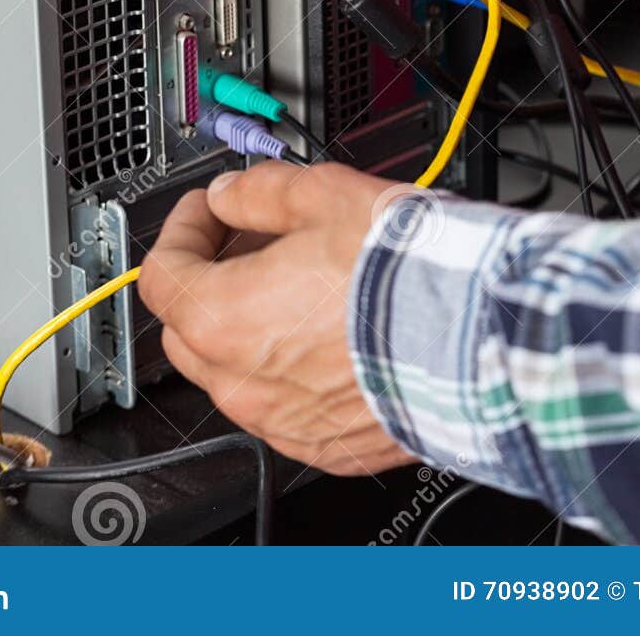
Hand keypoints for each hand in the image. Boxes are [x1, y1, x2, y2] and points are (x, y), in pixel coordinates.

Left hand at [138, 161, 415, 473]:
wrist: (476, 339)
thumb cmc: (402, 274)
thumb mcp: (322, 196)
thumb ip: (259, 193)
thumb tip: (233, 194)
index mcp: (223, 319)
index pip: (162, 273)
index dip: (183, 228)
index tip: (208, 209)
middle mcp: (242, 384)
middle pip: (189, 329)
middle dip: (209, 280)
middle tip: (249, 242)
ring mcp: (283, 424)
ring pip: (236, 373)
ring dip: (249, 329)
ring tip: (301, 286)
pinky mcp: (326, 447)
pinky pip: (284, 407)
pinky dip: (292, 373)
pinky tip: (332, 335)